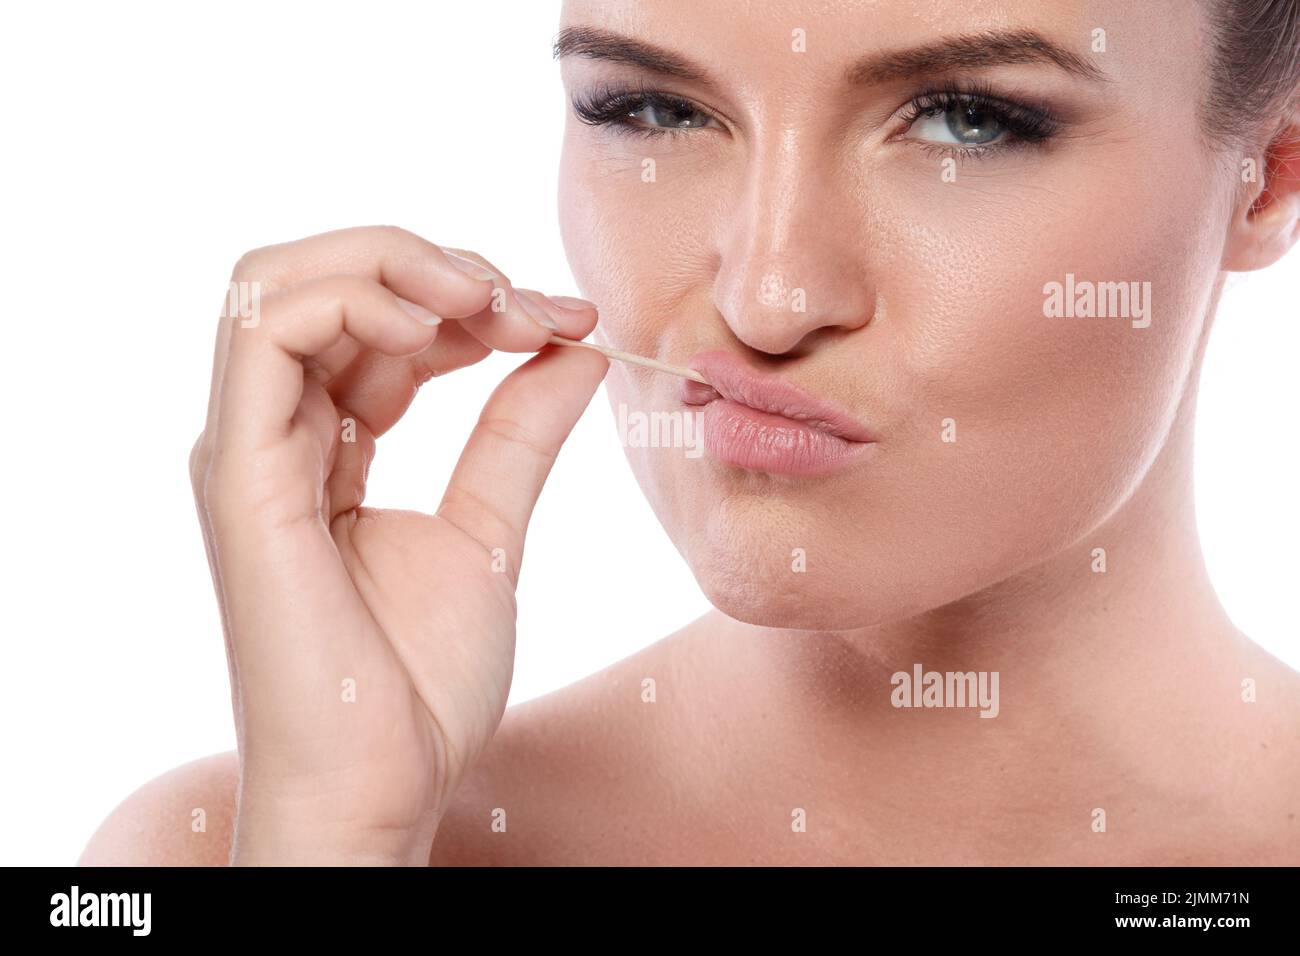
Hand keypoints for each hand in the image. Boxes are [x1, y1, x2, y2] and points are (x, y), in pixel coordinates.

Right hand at [190, 225, 606, 863]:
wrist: (385, 782)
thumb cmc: (419, 680)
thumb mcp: (490, 529)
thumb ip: (518, 432)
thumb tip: (574, 346)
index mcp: (322, 445)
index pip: (377, 323)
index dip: (470, 299)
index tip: (564, 318)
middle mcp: (273, 436)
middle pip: (323, 283)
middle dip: (433, 265)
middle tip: (527, 301)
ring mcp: (247, 451)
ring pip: (280, 283)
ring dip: (393, 262)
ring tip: (486, 299)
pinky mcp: (240, 475)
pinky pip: (264, 332)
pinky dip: (353, 297)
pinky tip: (438, 319)